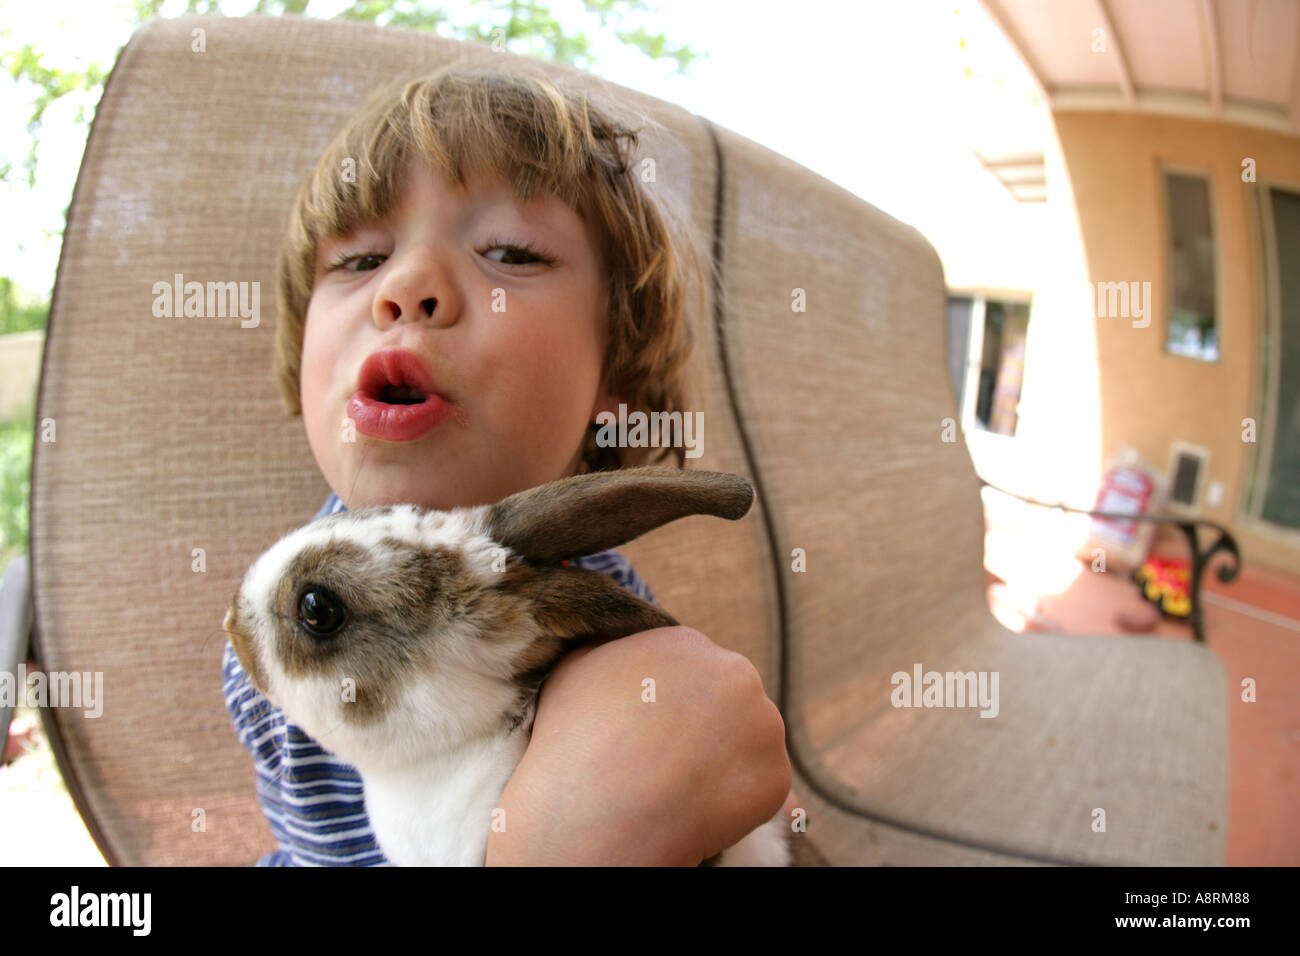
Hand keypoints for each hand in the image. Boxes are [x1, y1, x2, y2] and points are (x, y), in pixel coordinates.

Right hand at [484, 626, 790, 864]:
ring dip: (725, 761)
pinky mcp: (776, 775)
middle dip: (706, 728)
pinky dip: (737, 800)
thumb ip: (607, 641)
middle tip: (669, 762)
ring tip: (680, 787)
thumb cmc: (574, 742)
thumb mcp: (575, 666)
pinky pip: (761, 786)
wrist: (594, 815)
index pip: (692, 671)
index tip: (650, 733)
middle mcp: (735, 671)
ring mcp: (763, 723)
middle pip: (728, 701)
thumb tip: (606, 616)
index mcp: (687, 642)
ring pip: (749, 741)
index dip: (669, 706)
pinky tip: (699, 809)